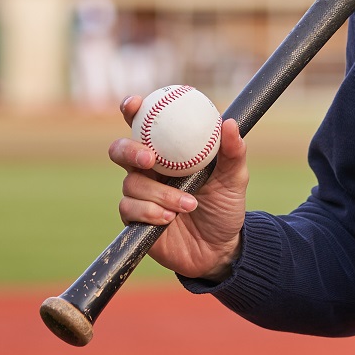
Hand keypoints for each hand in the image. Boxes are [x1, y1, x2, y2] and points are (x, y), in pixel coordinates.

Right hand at [108, 95, 246, 282]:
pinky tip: (169, 219)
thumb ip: (233, 152)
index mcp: (168, 153)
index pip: (144, 125)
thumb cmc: (225, 207)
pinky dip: (150, 212)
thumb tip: (230, 124)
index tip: (134, 104)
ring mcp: (140, 195)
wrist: (220, 250)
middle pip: (119, 150)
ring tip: (189, 205)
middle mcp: (149, 170)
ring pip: (131, 183)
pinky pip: (129, 209)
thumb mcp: (234, 179)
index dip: (132, 111)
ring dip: (160, 194)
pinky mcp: (135, 219)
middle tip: (150, 158)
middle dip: (129, 150)